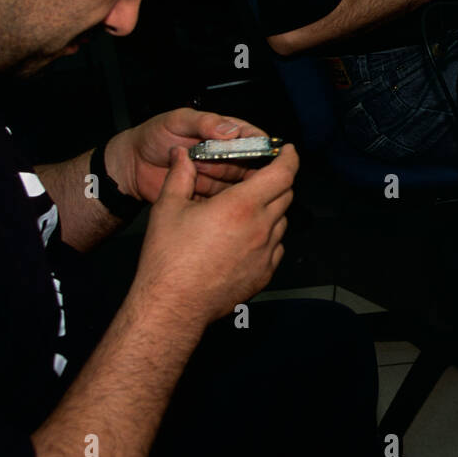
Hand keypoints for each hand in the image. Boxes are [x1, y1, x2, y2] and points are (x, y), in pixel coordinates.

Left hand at [104, 108, 268, 204]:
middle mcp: (227, 155)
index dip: (260, 143)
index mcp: (224, 132)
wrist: (133, 165)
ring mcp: (220, 176)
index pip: (252, 136)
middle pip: (253, 163)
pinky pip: (226, 201)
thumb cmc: (154, 136)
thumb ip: (203, 122)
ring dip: (238, 187)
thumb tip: (231, 130)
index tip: (262, 150)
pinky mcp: (211, 196)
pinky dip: (225, 203)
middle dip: (252, 169)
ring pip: (242, 184)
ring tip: (227, 189)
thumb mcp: (177, 120)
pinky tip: (219, 201)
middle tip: (247, 174)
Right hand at [134, 143, 297, 325]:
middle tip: (257, 178)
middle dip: (277, 181)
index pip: (283, 173)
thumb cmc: (169, 258)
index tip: (288, 150)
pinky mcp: (265, 273)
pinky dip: (267, 237)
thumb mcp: (168, 208)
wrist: (173, 306)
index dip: (289, 158)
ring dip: (271, 209)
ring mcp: (266, 253)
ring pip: (281, 221)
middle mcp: (261, 227)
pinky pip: (276, 247)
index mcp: (241, 205)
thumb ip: (180, 176)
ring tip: (245, 211)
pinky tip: (244, 238)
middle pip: (285, 194)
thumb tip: (182, 155)